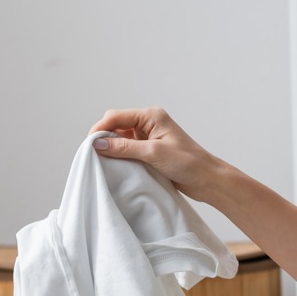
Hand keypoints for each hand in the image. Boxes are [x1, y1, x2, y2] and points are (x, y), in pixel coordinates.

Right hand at [88, 107, 233, 202]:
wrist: (207, 180)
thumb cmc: (188, 163)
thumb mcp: (153, 153)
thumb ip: (124, 147)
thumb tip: (97, 145)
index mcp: (151, 116)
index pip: (116, 116)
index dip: (100, 129)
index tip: (89, 146)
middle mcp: (149, 123)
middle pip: (116, 125)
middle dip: (104, 138)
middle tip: (95, 155)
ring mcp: (149, 136)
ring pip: (120, 138)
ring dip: (112, 148)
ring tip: (105, 162)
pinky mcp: (150, 150)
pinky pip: (128, 149)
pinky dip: (120, 156)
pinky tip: (117, 165)